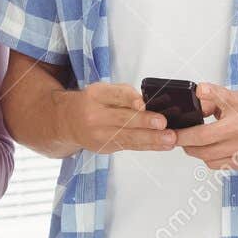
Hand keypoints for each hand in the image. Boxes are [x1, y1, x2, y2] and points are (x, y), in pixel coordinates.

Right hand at [57, 82, 175, 153]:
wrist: (68, 122)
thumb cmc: (92, 103)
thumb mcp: (103, 90)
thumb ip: (125, 94)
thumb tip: (150, 104)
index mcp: (96, 95)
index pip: (115, 96)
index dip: (129, 99)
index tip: (142, 103)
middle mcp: (96, 115)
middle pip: (123, 119)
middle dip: (144, 122)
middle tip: (162, 123)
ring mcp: (100, 134)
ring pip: (129, 136)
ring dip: (152, 139)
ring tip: (169, 139)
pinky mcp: (106, 147)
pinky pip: (130, 146)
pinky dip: (148, 146)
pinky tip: (162, 145)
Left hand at [173, 83, 237, 171]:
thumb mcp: (237, 97)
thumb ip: (216, 95)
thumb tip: (198, 91)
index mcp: (237, 124)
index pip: (202, 134)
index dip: (184, 136)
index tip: (172, 133)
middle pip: (203, 150)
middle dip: (186, 144)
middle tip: (177, 138)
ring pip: (209, 160)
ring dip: (197, 152)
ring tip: (193, 142)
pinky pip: (220, 165)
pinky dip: (210, 158)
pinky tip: (210, 149)